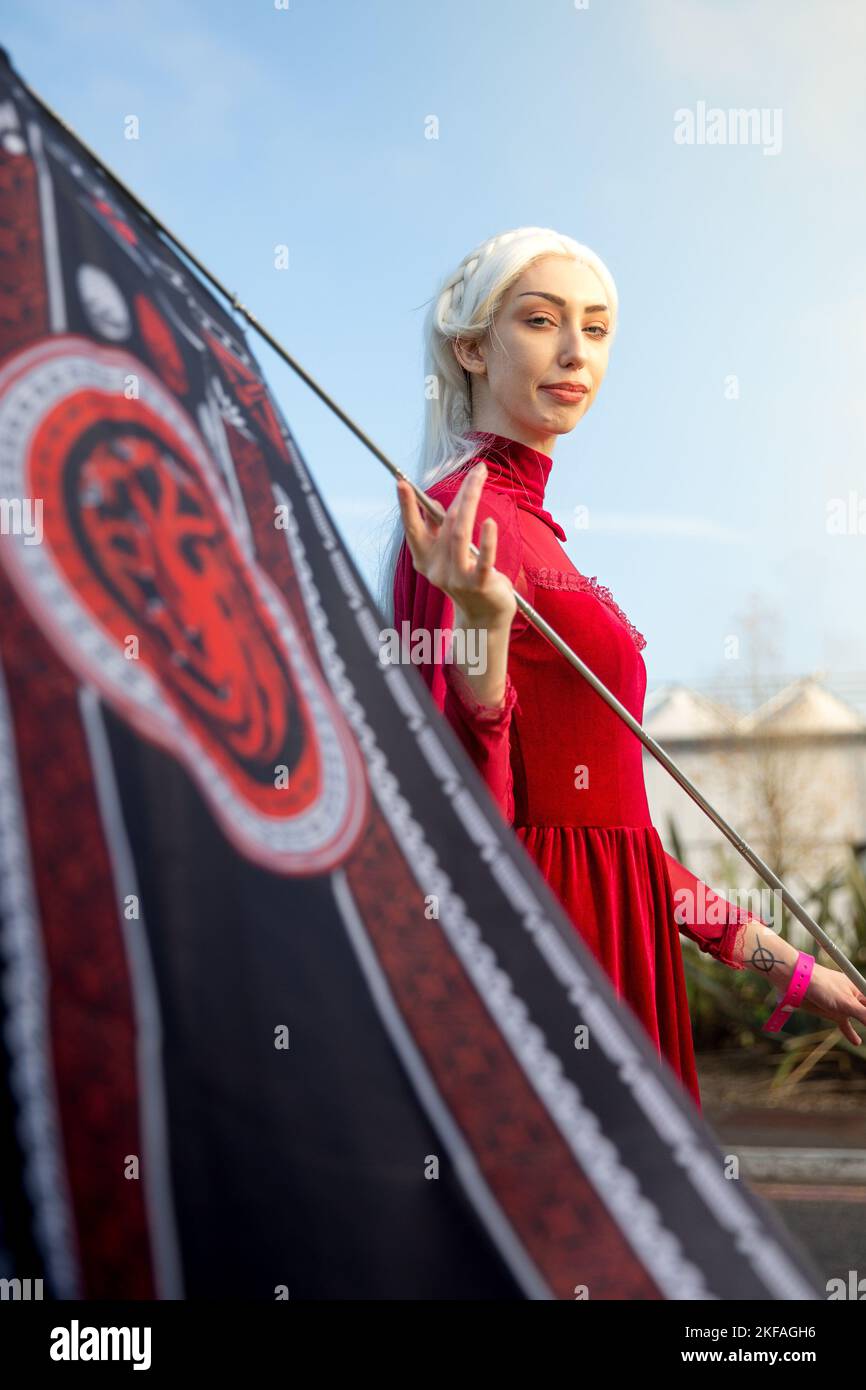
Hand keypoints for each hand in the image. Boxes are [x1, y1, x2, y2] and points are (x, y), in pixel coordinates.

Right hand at [396, 463, 517, 632]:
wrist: (483, 619)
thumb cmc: (468, 581)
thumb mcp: (450, 556)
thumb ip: (442, 533)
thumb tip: (435, 504)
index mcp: (425, 560)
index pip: (413, 528)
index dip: (407, 506)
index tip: (401, 483)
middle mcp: (436, 569)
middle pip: (446, 524)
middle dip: (462, 493)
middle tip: (477, 470)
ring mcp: (456, 579)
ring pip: (460, 536)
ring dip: (470, 504)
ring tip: (480, 481)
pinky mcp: (479, 586)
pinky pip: (483, 561)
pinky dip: (487, 541)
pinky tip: (490, 522)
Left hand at [798, 962, 865, 1045]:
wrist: (798, 982)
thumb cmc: (823, 986)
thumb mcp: (848, 1003)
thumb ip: (864, 1014)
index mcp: (858, 988)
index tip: (865, 1020)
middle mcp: (851, 996)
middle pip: (864, 1011)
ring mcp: (841, 1005)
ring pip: (856, 1018)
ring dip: (862, 1026)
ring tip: (859, 1041)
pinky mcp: (831, 1012)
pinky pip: (844, 1024)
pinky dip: (850, 1033)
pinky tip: (856, 1042)